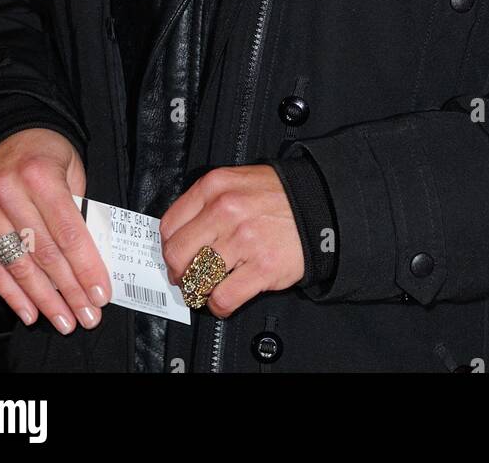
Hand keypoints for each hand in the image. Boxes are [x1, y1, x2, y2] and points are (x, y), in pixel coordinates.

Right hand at [0, 129, 110, 334]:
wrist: (4, 132)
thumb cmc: (45, 152)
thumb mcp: (72, 167)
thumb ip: (81, 207)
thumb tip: (94, 255)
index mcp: (40, 176)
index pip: (68, 232)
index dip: (85, 267)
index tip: (100, 293)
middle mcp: (10, 193)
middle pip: (44, 253)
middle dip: (69, 290)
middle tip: (86, 316)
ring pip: (18, 264)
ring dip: (42, 299)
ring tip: (63, 320)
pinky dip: (11, 292)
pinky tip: (29, 311)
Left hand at [159, 165, 304, 316]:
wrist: (320, 205)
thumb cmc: (279, 196)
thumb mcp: (238, 182)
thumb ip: (208, 201)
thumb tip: (181, 233)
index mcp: (215, 187)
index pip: (170, 225)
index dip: (168, 247)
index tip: (176, 256)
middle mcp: (226, 210)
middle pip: (177, 254)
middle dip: (179, 272)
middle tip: (186, 277)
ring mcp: (243, 239)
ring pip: (197, 278)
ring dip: (199, 290)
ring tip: (207, 288)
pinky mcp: (261, 267)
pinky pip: (222, 298)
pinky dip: (218, 306)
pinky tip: (224, 300)